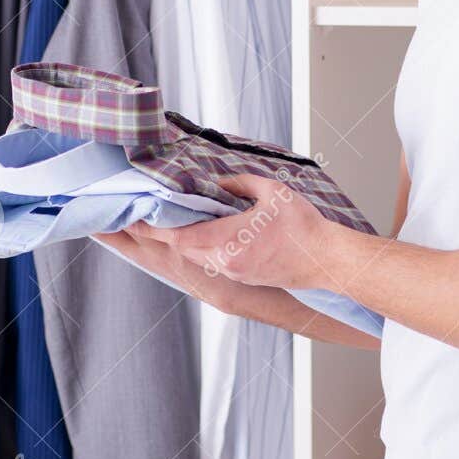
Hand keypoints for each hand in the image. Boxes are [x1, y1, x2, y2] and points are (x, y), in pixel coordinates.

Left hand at [96, 172, 330, 291]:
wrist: (327, 260)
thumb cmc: (304, 227)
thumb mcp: (272, 192)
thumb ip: (239, 183)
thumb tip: (218, 183)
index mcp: (229, 242)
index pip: (180, 236)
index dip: (152, 228)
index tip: (131, 219)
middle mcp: (225, 261)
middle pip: (181, 247)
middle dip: (159, 233)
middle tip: (138, 217)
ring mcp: (233, 271)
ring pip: (195, 255)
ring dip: (179, 239)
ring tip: (163, 221)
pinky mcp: (242, 275)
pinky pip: (210, 260)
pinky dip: (197, 246)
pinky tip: (197, 232)